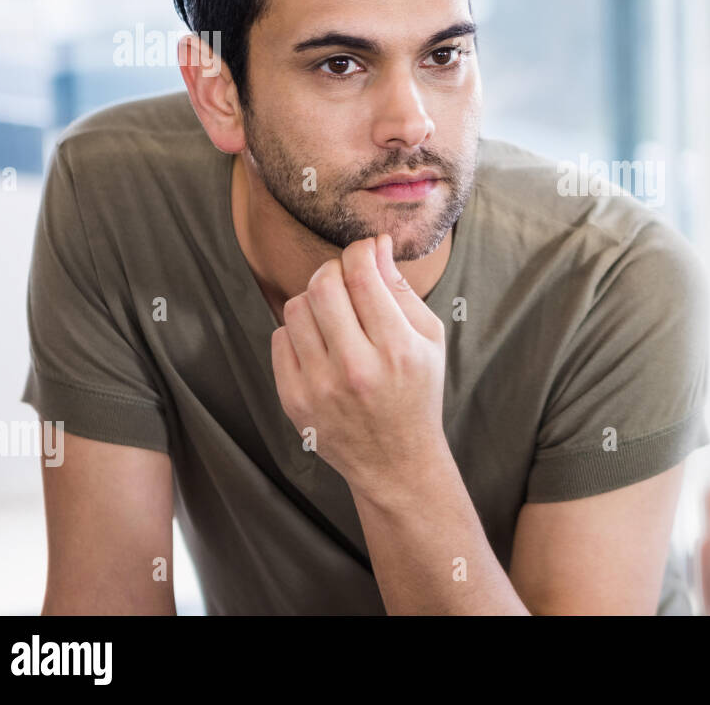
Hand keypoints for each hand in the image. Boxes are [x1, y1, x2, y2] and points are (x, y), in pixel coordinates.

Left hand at [271, 233, 448, 504]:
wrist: (395, 461)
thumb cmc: (417, 393)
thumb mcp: (429, 340)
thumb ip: (401, 291)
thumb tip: (375, 247)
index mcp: (397, 350)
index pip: (362, 276)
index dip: (360, 251)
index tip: (365, 250)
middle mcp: (356, 368)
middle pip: (323, 284)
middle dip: (334, 270)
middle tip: (347, 279)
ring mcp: (319, 386)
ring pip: (296, 307)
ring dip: (315, 299)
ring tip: (334, 314)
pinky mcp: (294, 400)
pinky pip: (280, 338)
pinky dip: (299, 331)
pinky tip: (321, 343)